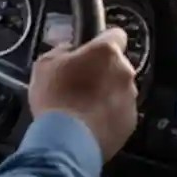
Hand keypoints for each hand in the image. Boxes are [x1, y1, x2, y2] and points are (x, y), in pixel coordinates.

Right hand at [28, 27, 138, 160]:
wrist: (67, 141)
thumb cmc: (55, 98)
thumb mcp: (45, 65)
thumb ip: (61, 50)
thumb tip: (70, 50)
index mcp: (106, 52)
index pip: (116, 34)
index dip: (102, 41)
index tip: (90, 51)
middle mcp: (125, 71)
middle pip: (117, 65)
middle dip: (103, 71)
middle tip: (81, 83)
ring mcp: (131, 98)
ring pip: (120, 88)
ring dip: (107, 93)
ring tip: (84, 107)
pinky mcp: (131, 121)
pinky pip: (121, 111)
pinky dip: (110, 114)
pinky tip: (91, 122)